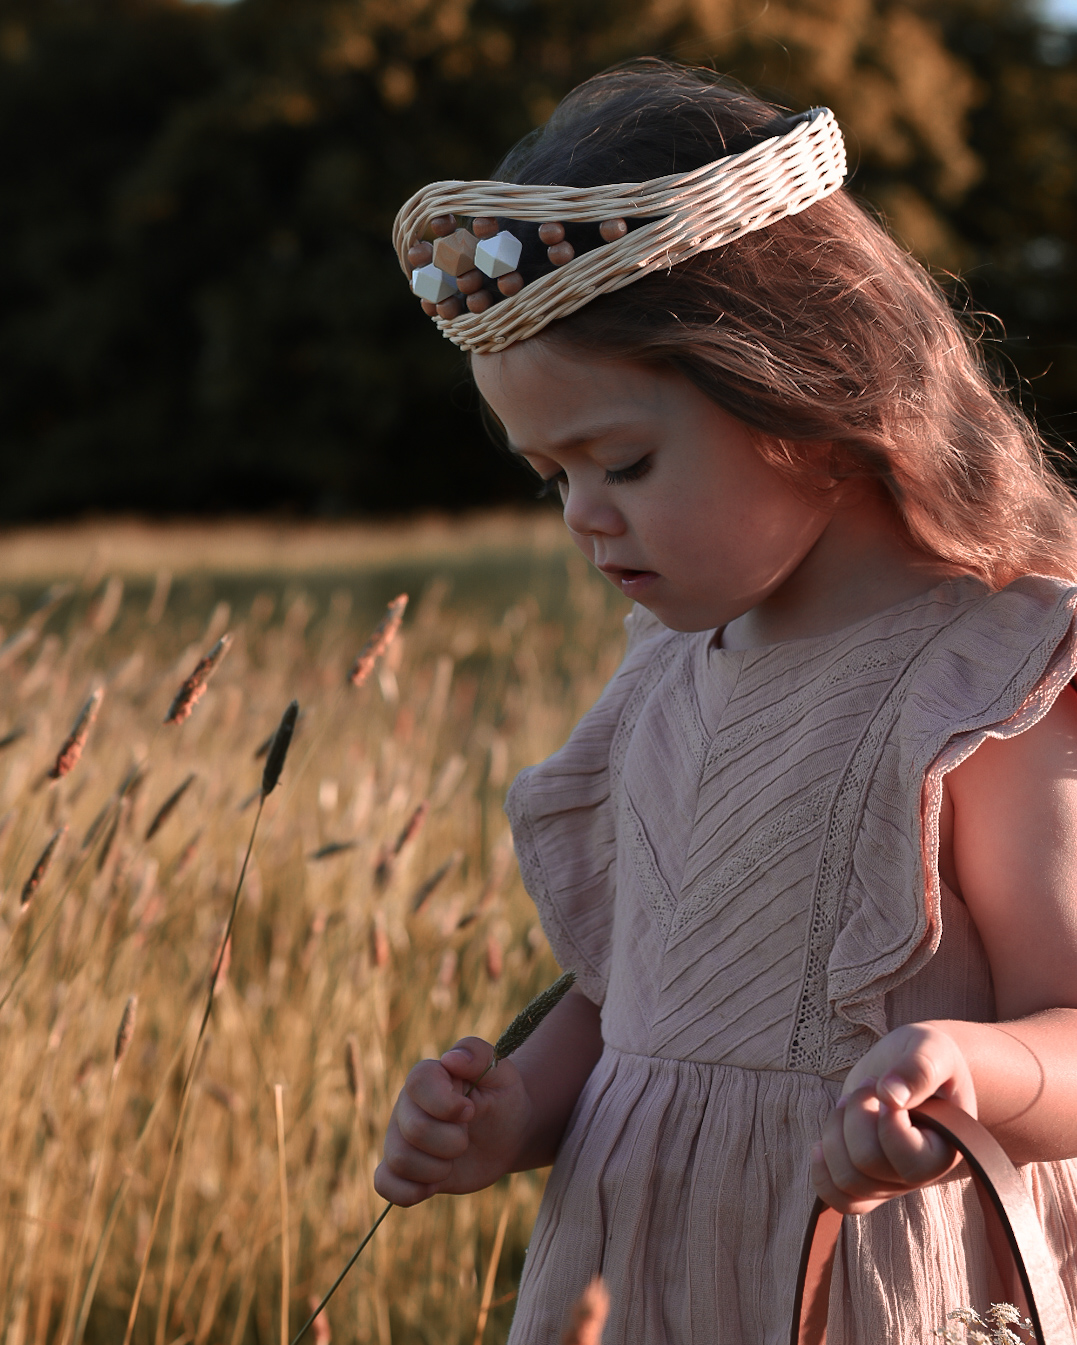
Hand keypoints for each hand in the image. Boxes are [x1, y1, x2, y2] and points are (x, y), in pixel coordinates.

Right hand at [374, 1037, 531, 1206]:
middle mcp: (407, 1106)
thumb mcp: (501, 1071)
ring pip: (400, 1160)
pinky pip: (384, 1184)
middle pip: (414, 1130)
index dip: (446, 1104)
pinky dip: (408, 1191)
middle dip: (451, 1142)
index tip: (470, 1111)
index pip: (417, 1084)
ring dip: (437, 1168)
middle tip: (467, 1137)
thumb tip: (451, 1059)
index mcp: (428, 1077)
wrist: (506, 1134)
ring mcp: (400, 1138)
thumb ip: (478, 1055)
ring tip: (454, 1159)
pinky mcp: (403, 1169)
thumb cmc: (502, 1098)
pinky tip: (433, 1186)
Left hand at [811, 1022, 977, 1214]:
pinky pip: (838, 1198)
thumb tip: (890, 1096)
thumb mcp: (932, 1048)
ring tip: (850, 1103)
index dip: (886, 1122)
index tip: (884, 1087)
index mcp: (947, 1148)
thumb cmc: (927, 1056)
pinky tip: (822, 1142)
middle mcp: (920, 1174)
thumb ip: (919, 1069)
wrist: (912, 1065)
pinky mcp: (865, 1178)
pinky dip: (822, 1171)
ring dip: (835, 1132)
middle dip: (856, 1114)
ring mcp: (891, 1181)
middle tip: (869, 1085)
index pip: (910, 1160)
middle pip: (868, 1163)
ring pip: (847, 1179)